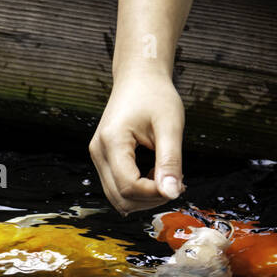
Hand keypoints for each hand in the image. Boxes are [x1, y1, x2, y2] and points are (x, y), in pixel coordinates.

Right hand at [89, 69, 185, 214]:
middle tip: (176, 184)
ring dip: (144, 198)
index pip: (129, 186)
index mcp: (112, 141)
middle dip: (150, 199)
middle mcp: (98, 151)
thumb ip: (170, 162)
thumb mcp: (170, 126)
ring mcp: (97, 155)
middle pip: (120, 197)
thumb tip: (172, 194)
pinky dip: (138, 190)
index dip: (155, 194)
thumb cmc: (155, 95)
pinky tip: (155, 175)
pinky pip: (117, 187)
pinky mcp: (103, 158)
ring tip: (167, 179)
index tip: (179, 185)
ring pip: (117, 197)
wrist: (139, 77)